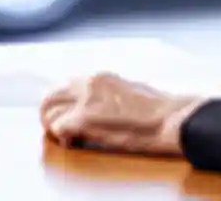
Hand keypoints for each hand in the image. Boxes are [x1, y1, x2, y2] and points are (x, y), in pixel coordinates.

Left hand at [40, 73, 206, 156]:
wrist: (171, 118)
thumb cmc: (159, 110)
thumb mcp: (130, 90)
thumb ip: (108, 94)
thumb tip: (99, 105)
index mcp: (99, 77)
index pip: (64, 86)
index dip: (62, 105)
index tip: (67, 116)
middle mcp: (88, 83)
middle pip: (50, 97)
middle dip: (50, 115)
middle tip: (59, 130)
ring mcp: (85, 100)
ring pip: (49, 112)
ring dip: (55, 128)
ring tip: (69, 139)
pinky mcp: (85, 119)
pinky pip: (58, 129)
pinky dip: (63, 139)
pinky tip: (75, 144)